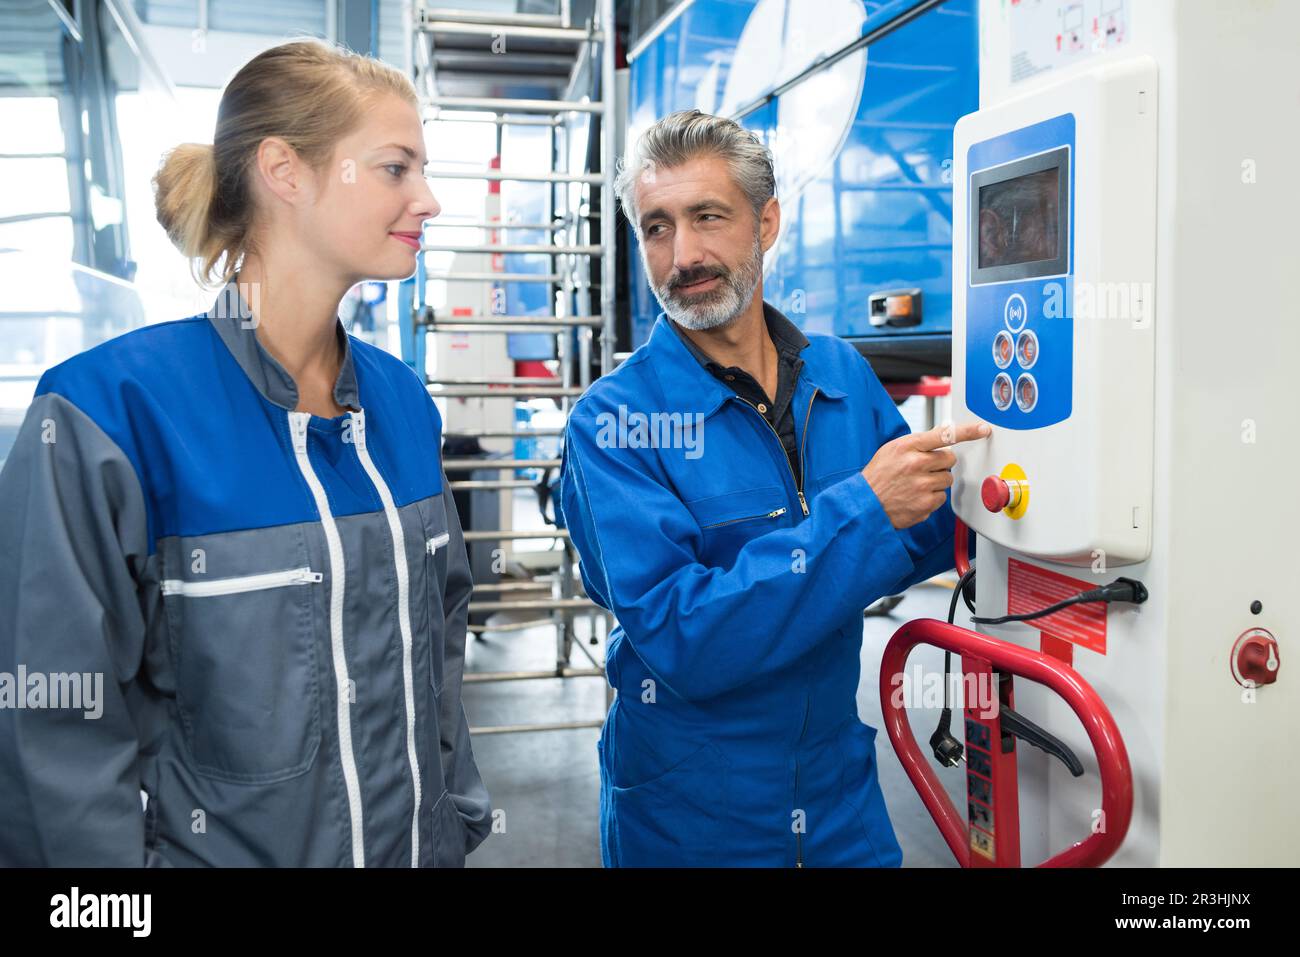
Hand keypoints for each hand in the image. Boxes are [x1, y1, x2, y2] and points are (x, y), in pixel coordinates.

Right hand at [862, 422, 990, 529]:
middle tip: (925, 468)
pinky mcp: (925, 505)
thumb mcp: (892, 450)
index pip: (944, 435)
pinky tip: (915, 497)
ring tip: (916, 484)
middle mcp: (916, 465)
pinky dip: (931, 498)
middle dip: (942, 463)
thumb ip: (918, 443)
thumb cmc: (878, 476)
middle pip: (950, 459)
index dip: (967, 431)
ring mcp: (922, 486)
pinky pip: (941, 498)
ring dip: (936, 481)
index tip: (983, 429)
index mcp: (907, 447)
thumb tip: (943, 435)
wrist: (864, 505)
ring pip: (947, 480)